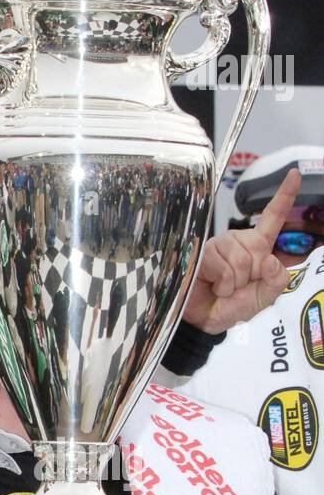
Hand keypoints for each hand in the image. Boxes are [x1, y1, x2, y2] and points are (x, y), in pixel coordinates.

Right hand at [181, 169, 299, 334]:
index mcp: (256, 246)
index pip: (272, 218)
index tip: (294, 174)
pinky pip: (223, 268)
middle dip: (251, 275)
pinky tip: (212, 285)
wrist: (207, 321)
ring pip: (240, 260)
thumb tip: (269, 259)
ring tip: (223, 287)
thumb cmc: (233, 306)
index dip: (284, 196)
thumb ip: (276, 279)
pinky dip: (222, 284)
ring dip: (235, 282)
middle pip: (256, 249)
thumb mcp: (265, 296)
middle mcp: (237, 240)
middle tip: (237, 285)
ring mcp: (218, 245)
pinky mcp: (201, 253)